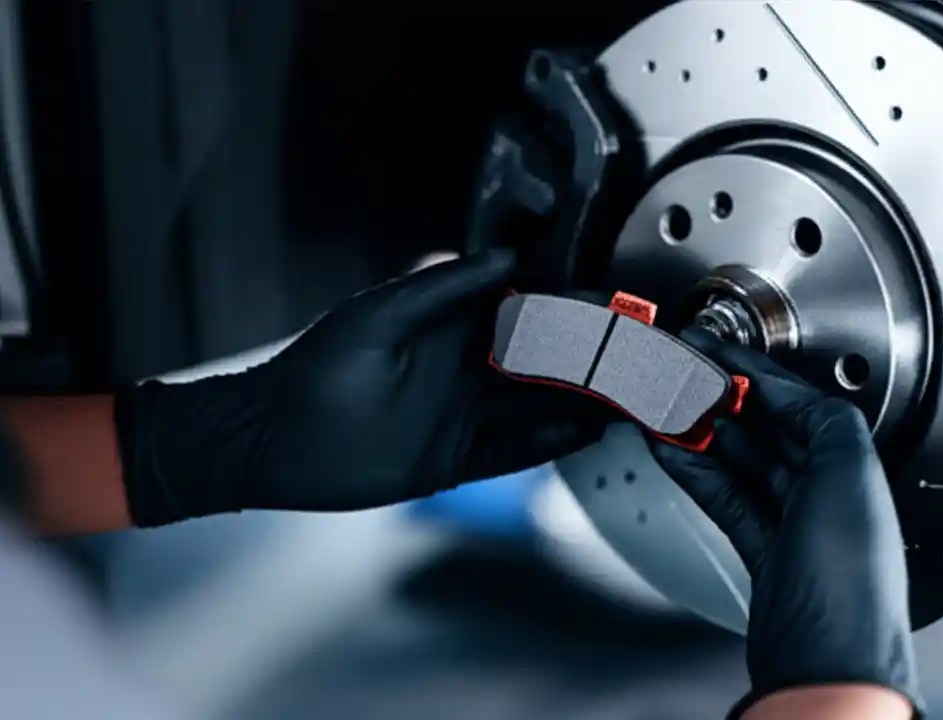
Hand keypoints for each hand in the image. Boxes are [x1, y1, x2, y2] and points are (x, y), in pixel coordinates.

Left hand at [116, 249, 603, 525]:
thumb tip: (507, 257)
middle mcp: (465, 370)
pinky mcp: (454, 459)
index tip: (610, 305)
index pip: (524, 313)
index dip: (569, 309)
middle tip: (637, 356)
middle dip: (590, 358)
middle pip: (542, 363)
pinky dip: (549, 442)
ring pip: (537, 407)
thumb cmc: (315, 370)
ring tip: (627, 395)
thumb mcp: (378, 316)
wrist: (270, 442)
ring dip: (582, 401)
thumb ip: (442, 287)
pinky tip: (585, 432)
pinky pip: (513, 450)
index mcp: (451, 327)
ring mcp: (463, 416)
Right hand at [650, 329, 921, 717]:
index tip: (715, 349)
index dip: (754, 372)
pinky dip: (696, 471)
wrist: (825, 660)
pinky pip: (726, 497)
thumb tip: (790, 393)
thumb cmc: (848, 577)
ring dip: (702, 432)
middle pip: (767, 428)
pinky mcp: (764, 552)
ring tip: (666, 406)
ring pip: (741, 461)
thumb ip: (824, 421)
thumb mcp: (847, 473)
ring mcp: (793, 522)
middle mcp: (826, 490)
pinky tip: (670, 450)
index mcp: (852, 465)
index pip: (798, 401)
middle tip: (682, 373)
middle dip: (723, 397)